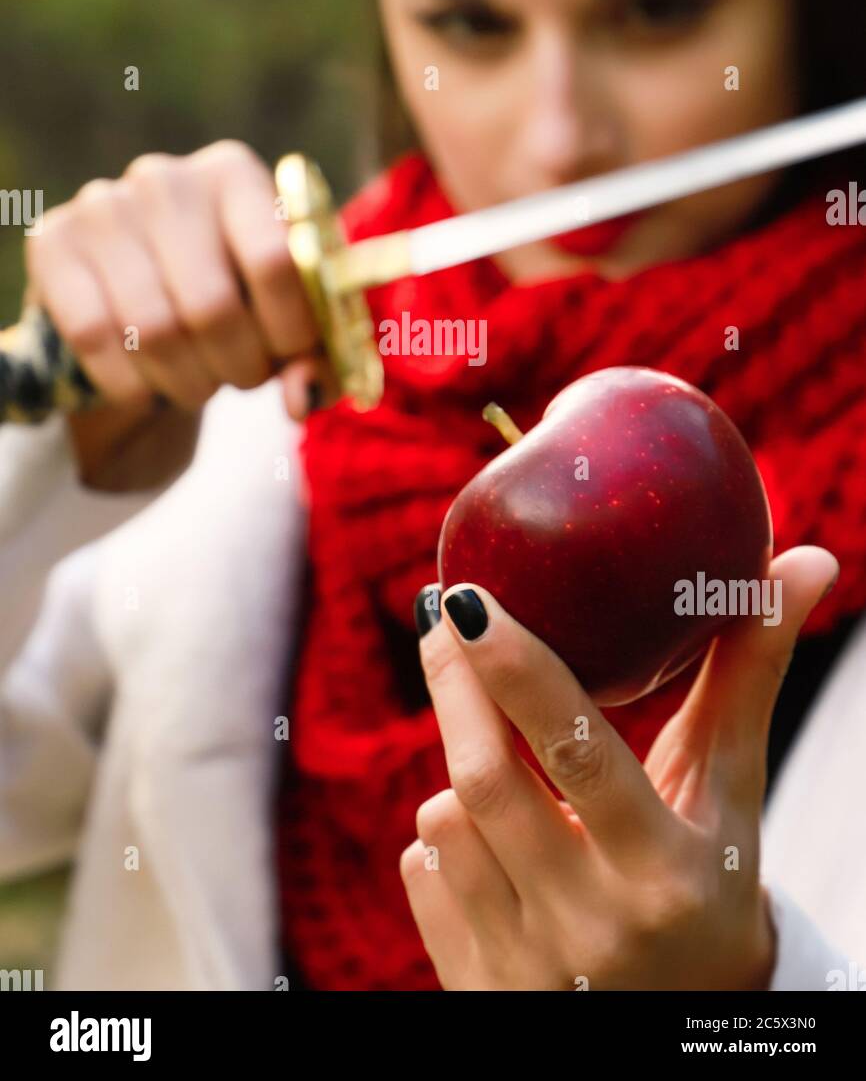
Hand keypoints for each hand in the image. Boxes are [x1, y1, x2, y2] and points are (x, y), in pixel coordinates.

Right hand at [24, 141, 335, 486]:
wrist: (144, 287)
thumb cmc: (235, 300)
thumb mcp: (287, 320)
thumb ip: (314, 360)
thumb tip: (302, 401)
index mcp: (235, 174)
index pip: (276, 260)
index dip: (290, 330)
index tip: (290, 356)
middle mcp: (165, 179)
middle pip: (212, 306)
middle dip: (239, 366)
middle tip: (244, 378)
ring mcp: (102, 206)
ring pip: (153, 330)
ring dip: (188, 382)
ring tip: (202, 383)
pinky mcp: (53, 243)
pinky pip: (94, 337)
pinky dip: (131, 384)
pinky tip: (148, 386)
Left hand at [403, 547, 838, 990]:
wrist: (678, 1031)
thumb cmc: (708, 883)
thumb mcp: (731, 793)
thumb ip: (748, 678)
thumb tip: (804, 560)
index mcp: (662, 871)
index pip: (577, 753)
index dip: (517, 669)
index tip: (473, 597)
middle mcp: (589, 925)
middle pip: (485, 779)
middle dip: (455, 683)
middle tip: (444, 613)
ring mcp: (522, 965)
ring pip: (444, 821)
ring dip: (462, 769)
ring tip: (507, 757)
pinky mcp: (472, 986)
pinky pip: (421, 870)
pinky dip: (445, 835)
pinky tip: (495, 843)